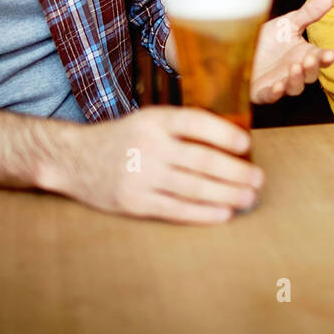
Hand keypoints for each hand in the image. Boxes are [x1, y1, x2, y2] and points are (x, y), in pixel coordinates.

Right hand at [45, 107, 262, 223]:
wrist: (74, 159)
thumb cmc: (124, 138)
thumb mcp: (149, 120)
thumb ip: (182, 128)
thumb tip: (233, 142)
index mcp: (154, 120)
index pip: (196, 122)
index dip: (224, 134)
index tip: (247, 145)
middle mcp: (148, 146)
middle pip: (201, 160)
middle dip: (236, 172)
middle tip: (258, 179)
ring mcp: (140, 176)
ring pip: (192, 187)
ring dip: (226, 194)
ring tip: (248, 197)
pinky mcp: (133, 202)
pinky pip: (174, 209)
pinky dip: (202, 213)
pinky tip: (223, 214)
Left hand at [250, 0, 333, 102]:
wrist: (240, 50)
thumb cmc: (268, 39)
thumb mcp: (288, 23)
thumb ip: (308, 13)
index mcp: (304, 56)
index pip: (320, 58)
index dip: (326, 58)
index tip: (331, 54)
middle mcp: (295, 72)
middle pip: (310, 75)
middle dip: (312, 68)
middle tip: (310, 58)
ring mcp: (280, 83)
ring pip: (294, 87)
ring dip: (296, 79)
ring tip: (295, 67)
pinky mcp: (263, 92)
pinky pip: (271, 96)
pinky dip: (275, 93)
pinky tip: (277, 86)